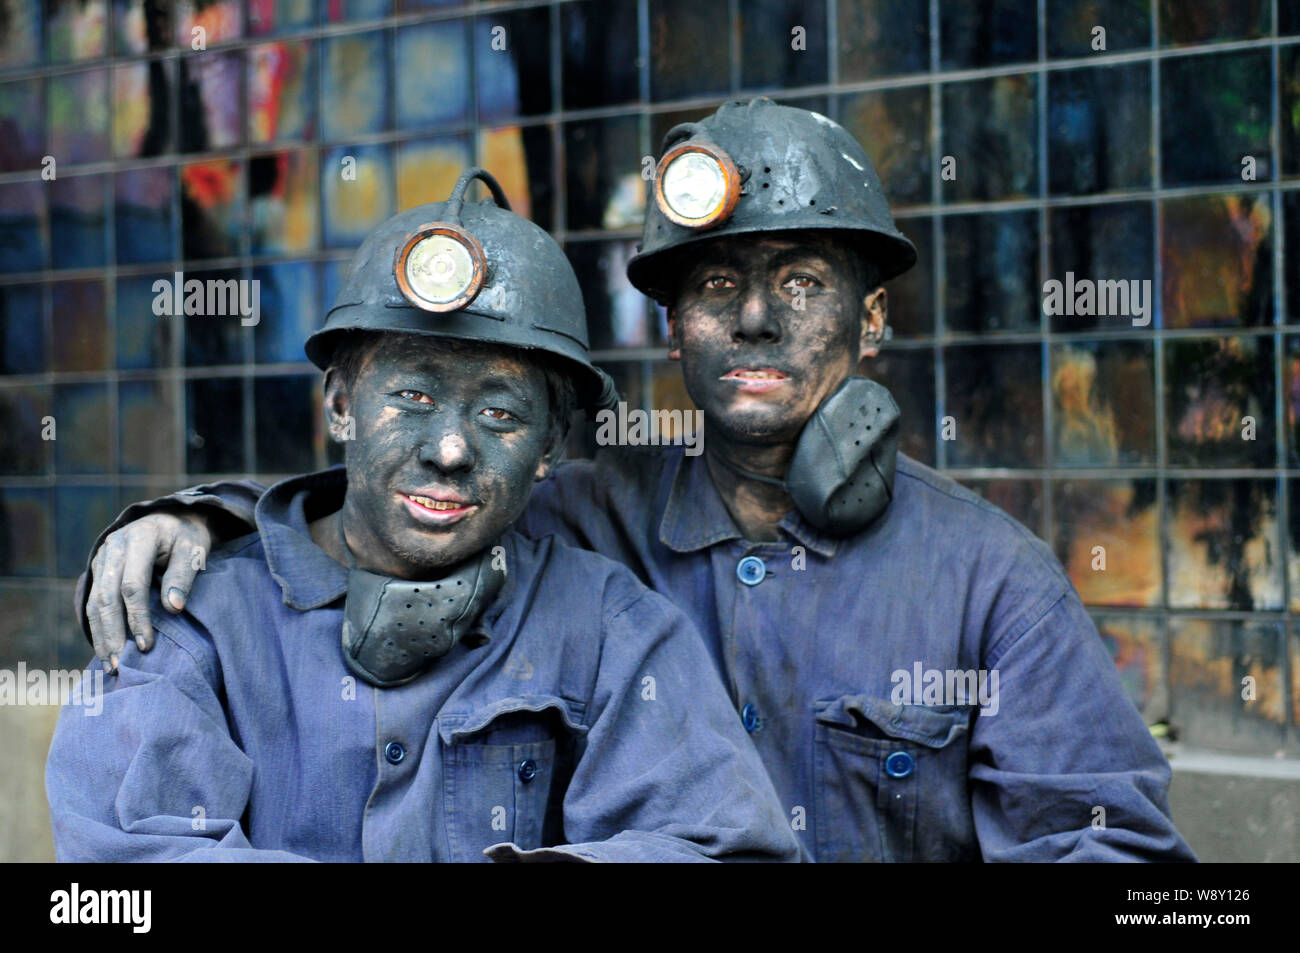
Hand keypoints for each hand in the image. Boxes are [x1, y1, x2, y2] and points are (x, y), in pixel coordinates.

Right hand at [88, 509, 213, 672]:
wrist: (172, 520)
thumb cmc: (187, 538)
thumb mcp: (194, 550)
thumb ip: (183, 576)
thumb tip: (173, 608)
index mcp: (140, 538)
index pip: (133, 585)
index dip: (137, 617)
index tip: (146, 645)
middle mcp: (114, 546)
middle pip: (107, 596)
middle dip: (112, 633)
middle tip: (121, 665)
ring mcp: (103, 557)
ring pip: (95, 601)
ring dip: (101, 635)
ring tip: (111, 665)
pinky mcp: (99, 569)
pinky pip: (93, 601)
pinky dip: (97, 626)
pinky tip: (105, 649)